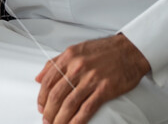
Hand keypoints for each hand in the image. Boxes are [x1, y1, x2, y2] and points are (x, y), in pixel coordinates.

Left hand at [35, 33, 150, 123]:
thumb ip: (55, 63)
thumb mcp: (75, 50)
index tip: (41, 107)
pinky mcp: (104, 90)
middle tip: (47, 120)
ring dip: (60, 118)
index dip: (42, 97)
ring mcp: (91, 79)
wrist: (129, 50)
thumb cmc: (103, 50)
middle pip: (56, 95)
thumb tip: (38, 78)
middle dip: (49, 111)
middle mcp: (77, 68)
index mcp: (68, 57)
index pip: (48, 81)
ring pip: (69, 104)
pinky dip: (77, 120)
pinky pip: (87, 109)